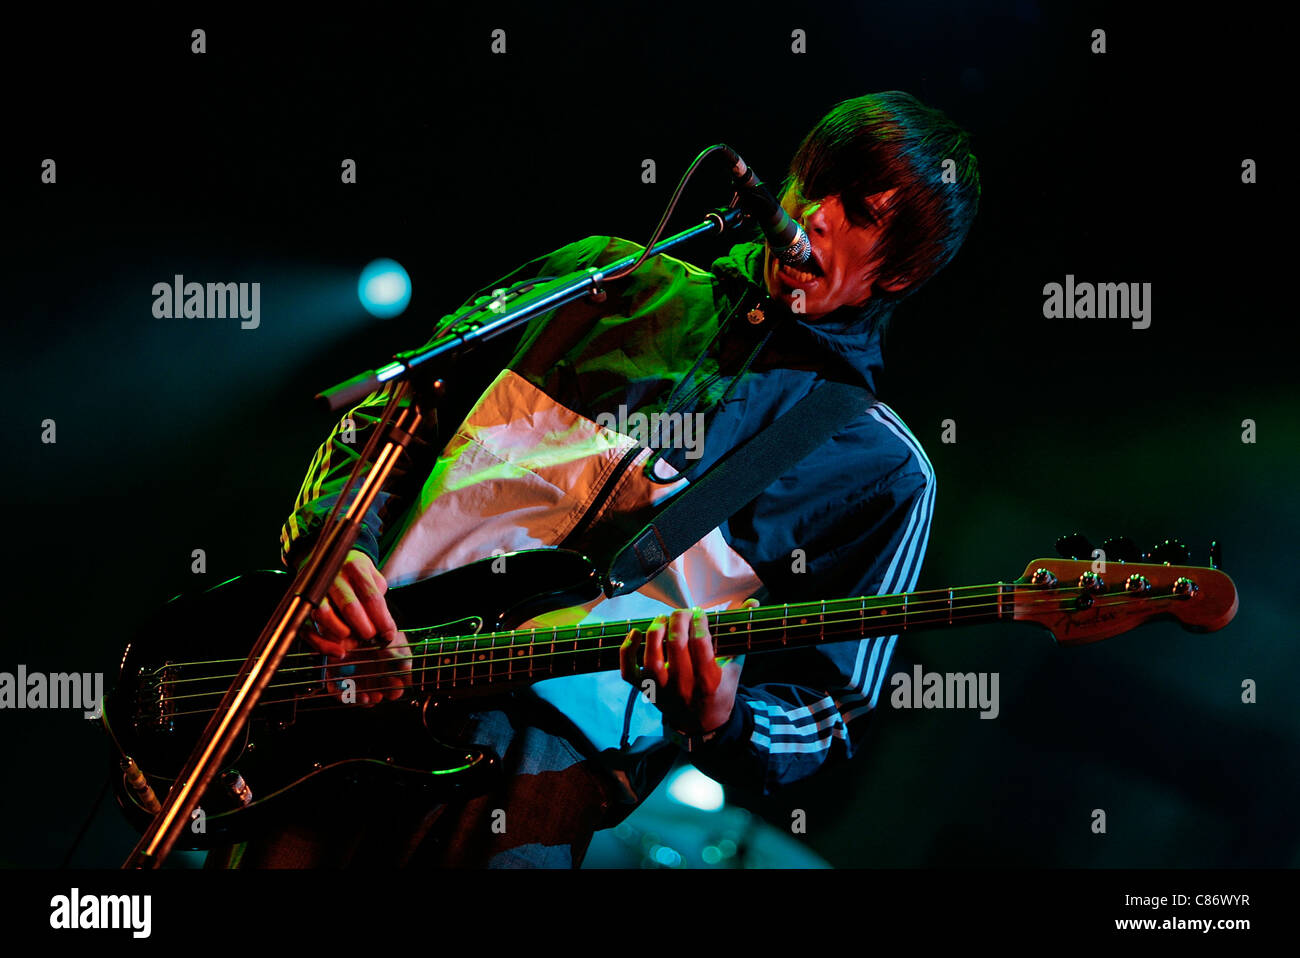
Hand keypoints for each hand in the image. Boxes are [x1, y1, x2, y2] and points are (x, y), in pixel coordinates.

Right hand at [302, 548, 411, 706]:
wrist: (326, 557)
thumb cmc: (354, 572)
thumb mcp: (372, 576)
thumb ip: (378, 598)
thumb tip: (386, 629)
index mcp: (355, 567)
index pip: (371, 597)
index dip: (382, 620)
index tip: (389, 635)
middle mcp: (333, 577)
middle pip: (349, 607)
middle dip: (364, 629)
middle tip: (371, 637)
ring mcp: (315, 589)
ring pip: (324, 615)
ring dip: (342, 634)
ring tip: (354, 641)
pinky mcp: (303, 604)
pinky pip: (307, 627)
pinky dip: (322, 644)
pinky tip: (338, 652)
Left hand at [619, 599, 757, 736]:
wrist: (702, 726)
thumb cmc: (720, 691)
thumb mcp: (734, 666)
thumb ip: (740, 634)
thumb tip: (752, 603)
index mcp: (708, 681)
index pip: (700, 643)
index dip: (699, 621)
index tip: (700, 614)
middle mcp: (684, 687)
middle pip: (676, 644)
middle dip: (679, 620)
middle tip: (683, 613)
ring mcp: (662, 691)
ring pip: (652, 657)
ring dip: (655, 631)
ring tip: (662, 618)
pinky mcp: (646, 691)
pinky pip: (629, 671)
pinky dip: (628, 650)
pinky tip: (635, 633)